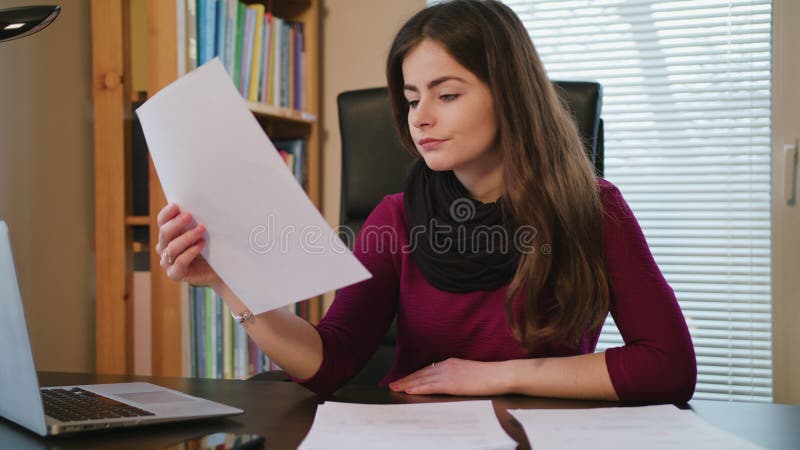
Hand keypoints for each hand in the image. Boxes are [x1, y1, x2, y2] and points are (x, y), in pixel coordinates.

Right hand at [154, 203, 219, 285]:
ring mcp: (167, 262)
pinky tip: (201, 244)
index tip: (177, 205)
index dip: (167, 213)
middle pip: (164, 233)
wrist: (218, 269)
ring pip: (172, 247)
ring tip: (202, 229)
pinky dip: (190, 252)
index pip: (162, 221)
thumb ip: (194, 221)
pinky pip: (180, 262)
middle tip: (190, 215)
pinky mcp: (175, 274)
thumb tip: (196, 205)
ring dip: (187, 237)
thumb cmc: (209, 248)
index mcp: (167, 234)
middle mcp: (163, 248)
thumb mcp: (202, 232)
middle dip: (177, 223)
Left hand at [388, 358, 514, 395]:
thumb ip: (456, 375)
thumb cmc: (488, 376)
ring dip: (407, 384)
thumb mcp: (468, 372)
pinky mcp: (452, 383)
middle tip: (392, 385)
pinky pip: (431, 386)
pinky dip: (418, 388)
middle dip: (406, 380)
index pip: (427, 370)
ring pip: (422, 379)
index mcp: (450, 363)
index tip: (403, 380)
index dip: (414, 376)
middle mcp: (446, 366)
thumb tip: (447, 382)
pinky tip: (409, 391)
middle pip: (421, 373)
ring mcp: (448, 374)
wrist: (499, 375)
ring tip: (395, 388)